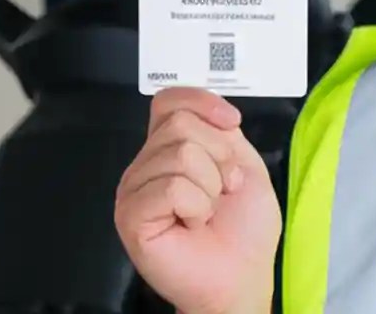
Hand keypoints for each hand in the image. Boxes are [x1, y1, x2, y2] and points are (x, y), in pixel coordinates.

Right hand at [115, 88, 280, 313]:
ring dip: (211, 186)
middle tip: (222, 190)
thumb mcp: (245, 164)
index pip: (170, 100)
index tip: (232, 125)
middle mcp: (146, 164)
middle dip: (219, 157)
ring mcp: (134, 189)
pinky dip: (197, 206)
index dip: (202, 103)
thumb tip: (212, 110)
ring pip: (180, 154)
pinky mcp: (131, 215)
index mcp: (169, 148)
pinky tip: (193, 224)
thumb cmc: (243, 229)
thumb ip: (223, 132)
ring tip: (206, 212)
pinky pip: (172, 187)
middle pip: (181, 124)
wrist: (241, 274)